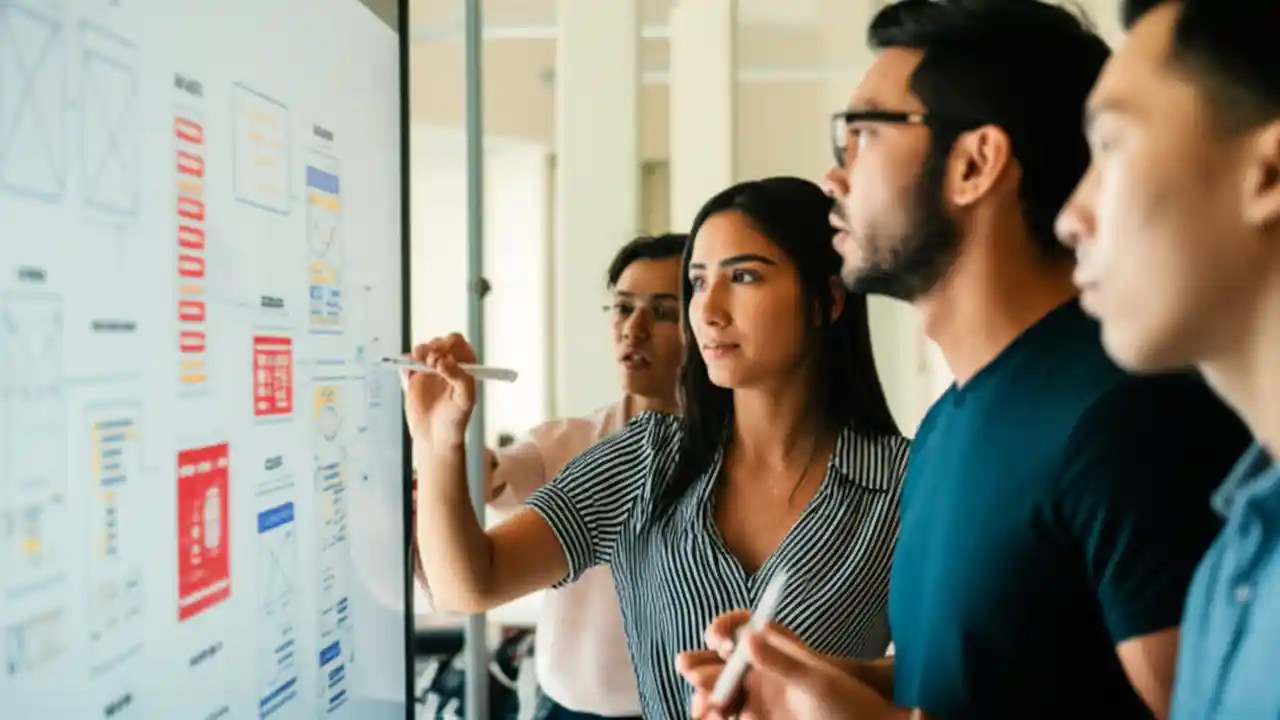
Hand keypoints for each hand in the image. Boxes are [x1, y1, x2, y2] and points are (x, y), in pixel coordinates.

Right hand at [401, 334, 477, 447]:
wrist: (435, 437)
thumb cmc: (455, 419)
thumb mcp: (465, 399)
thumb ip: (459, 378)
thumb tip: (445, 361)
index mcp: (464, 366)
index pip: (457, 344)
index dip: (449, 345)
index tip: (442, 356)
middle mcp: (447, 364)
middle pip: (438, 343)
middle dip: (433, 347)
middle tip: (430, 360)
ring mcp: (429, 369)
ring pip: (422, 350)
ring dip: (419, 351)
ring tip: (417, 360)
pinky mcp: (413, 377)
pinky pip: (407, 363)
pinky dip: (405, 362)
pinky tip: (407, 371)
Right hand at [679, 611, 910, 719]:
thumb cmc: (846, 698)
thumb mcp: (815, 680)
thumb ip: (781, 661)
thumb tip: (746, 640)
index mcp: (770, 648)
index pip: (735, 628)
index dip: (721, 630)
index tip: (718, 640)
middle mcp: (756, 670)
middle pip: (716, 664)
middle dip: (701, 671)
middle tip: (695, 678)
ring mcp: (752, 699)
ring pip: (714, 694)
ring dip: (704, 699)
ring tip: (705, 709)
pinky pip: (726, 717)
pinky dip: (715, 718)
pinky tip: (715, 719)